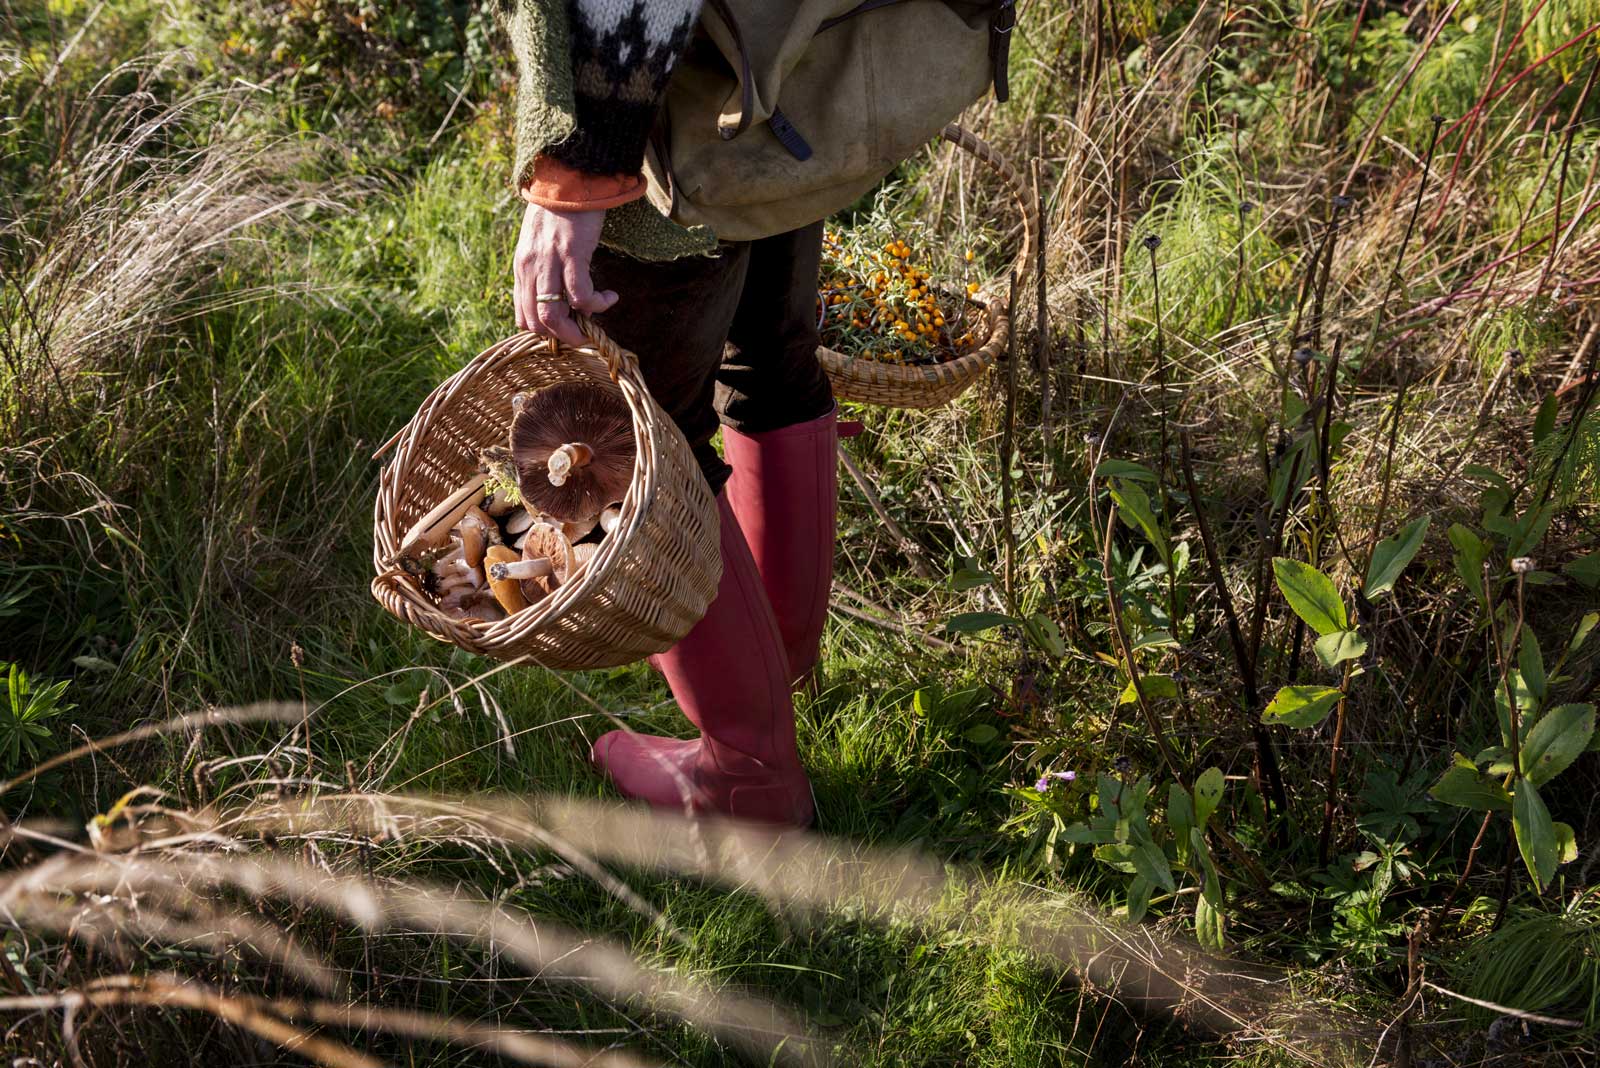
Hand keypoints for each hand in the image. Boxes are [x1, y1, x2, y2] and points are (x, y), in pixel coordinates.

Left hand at [512, 201, 619, 345]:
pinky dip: (597, 304)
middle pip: (537, 322)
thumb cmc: (558, 211)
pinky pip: (581, 294)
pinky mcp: (571, 254)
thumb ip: (544, 270)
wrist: (567, 179)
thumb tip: (565, 300)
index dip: (545, 331)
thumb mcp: (539, 244)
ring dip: (576, 330)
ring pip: (554, 315)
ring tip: (594, 326)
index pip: (523, 317)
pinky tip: (610, 297)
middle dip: (562, 337)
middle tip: (583, 335)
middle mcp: (530, 268)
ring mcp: (549, 262)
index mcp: (522, 268)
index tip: (567, 326)